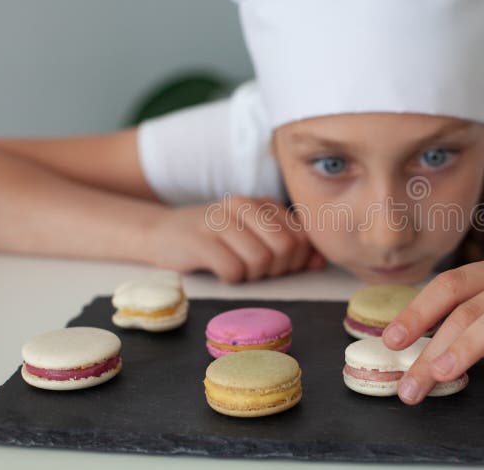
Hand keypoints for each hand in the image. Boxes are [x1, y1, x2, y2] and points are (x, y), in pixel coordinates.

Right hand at [145, 196, 324, 281]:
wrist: (162, 233)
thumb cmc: (217, 240)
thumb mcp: (256, 237)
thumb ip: (290, 247)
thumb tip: (321, 261)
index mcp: (263, 203)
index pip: (300, 236)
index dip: (295, 260)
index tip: (277, 265)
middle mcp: (243, 205)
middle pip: (285, 248)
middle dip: (276, 269)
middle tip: (257, 271)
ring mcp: (220, 221)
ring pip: (261, 260)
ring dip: (252, 276)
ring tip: (238, 269)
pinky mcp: (199, 241)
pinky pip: (233, 270)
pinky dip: (232, 279)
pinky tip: (221, 271)